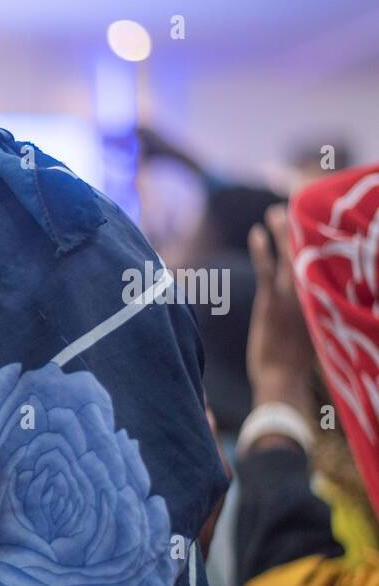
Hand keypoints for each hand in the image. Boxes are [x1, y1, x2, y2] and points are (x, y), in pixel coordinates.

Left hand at [247, 204, 314, 417]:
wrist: (282, 380)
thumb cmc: (296, 362)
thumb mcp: (316, 332)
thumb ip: (318, 311)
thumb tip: (317, 298)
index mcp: (327, 300)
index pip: (327, 262)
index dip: (322, 241)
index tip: (321, 222)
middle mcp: (314, 294)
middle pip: (312, 252)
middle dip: (305, 227)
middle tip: (301, 204)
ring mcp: (293, 298)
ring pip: (290, 256)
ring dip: (283, 231)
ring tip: (277, 211)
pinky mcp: (272, 304)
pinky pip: (267, 270)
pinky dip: (262, 250)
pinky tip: (257, 232)